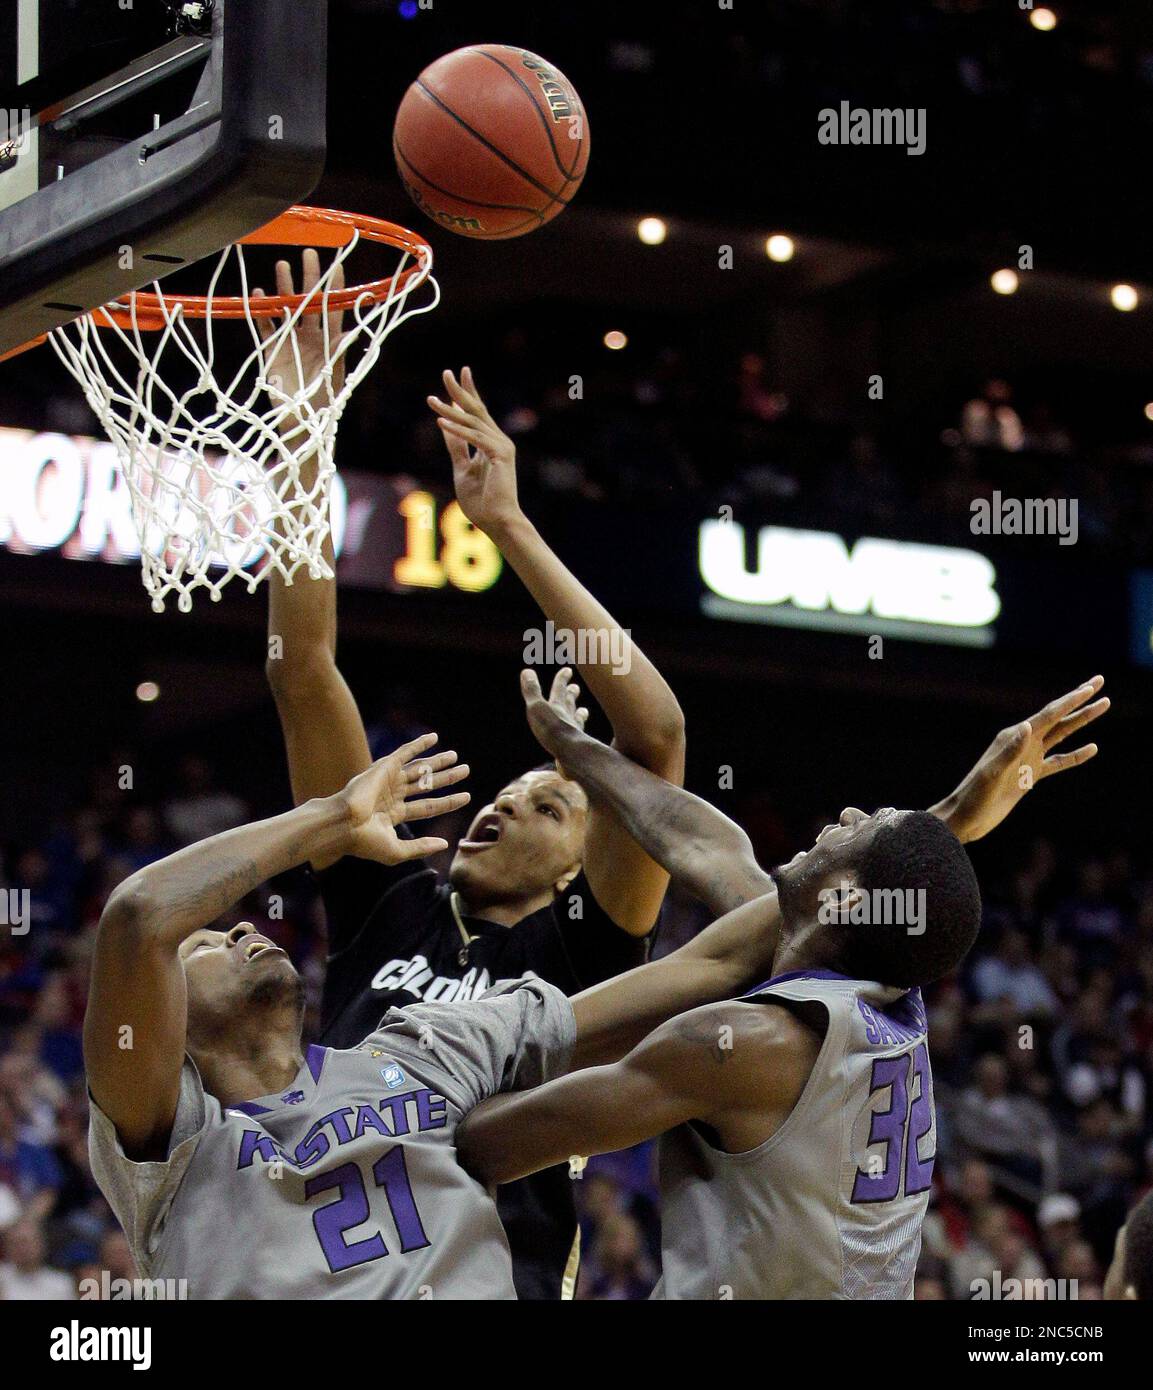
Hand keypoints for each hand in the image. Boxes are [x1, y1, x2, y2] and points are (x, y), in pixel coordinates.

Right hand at [254, 250, 348, 421]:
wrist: (301, 424)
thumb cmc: (322, 403)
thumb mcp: (334, 374)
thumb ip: (339, 351)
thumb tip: (352, 332)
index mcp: (330, 342)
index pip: (334, 308)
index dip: (336, 287)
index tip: (337, 263)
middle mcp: (312, 338)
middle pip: (311, 301)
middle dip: (310, 278)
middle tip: (308, 254)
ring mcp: (291, 343)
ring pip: (287, 309)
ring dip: (284, 289)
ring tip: (282, 266)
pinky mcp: (272, 352)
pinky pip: (265, 328)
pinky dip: (261, 313)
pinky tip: (258, 294)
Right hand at [334, 734, 469, 863]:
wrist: (343, 825)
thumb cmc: (365, 842)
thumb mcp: (397, 851)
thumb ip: (421, 847)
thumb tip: (444, 844)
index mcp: (394, 814)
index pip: (428, 806)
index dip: (448, 801)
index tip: (467, 796)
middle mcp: (393, 795)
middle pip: (427, 785)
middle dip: (447, 777)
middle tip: (466, 770)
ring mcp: (388, 781)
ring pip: (419, 769)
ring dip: (437, 761)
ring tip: (455, 756)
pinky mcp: (384, 768)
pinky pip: (404, 753)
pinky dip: (419, 744)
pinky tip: (434, 738)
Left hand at [428, 367, 521, 538]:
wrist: (497, 521)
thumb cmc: (482, 502)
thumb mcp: (462, 469)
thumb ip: (457, 447)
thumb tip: (445, 427)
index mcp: (491, 444)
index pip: (477, 414)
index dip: (467, 394)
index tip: (457, 377)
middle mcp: (499, 441)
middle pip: (477, 410)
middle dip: (461, 391)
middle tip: (447, 372)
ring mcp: (502, 447)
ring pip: (473, 423)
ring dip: (450, 411)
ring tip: (431, 400)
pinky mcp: (501, 456)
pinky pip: (475, 439)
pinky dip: (458, 431)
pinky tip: (441, 423)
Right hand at [520, 667, 588, 766]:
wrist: (571, 755)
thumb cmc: (552, 730)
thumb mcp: (537, 707)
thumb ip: (532, 691)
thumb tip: (526, 671)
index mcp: (557, 707)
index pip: (559, 689)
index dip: (561, 679)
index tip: (567, 670)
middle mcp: (567, 719)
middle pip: (569, 704)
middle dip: (570, 695)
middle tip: (576, 687)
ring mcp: (573, 734)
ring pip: (576, 721)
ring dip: (578, 714)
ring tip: (583, 711)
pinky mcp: (576, 750)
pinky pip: (578, 740)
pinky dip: (578, 736)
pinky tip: (580, 738)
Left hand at [935, 676, 1107, 843]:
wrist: (966, 817)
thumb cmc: (974, 795)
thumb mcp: (992, 773)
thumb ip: (1010, 750)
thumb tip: (1027, 725)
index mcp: (1014, 737)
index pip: (1048, 715)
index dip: (1070, 700)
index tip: (1090, 687)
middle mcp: (1023, 742)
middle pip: (1059, 717)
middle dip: (1080, 700)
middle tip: (1100, 682)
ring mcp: (1028, 758)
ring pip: (1062, 735)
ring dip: (1082, 720)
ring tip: (1103, 705)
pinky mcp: (1031, 775)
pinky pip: (1059, 761)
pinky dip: (1076, 755)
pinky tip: (1092, 748)